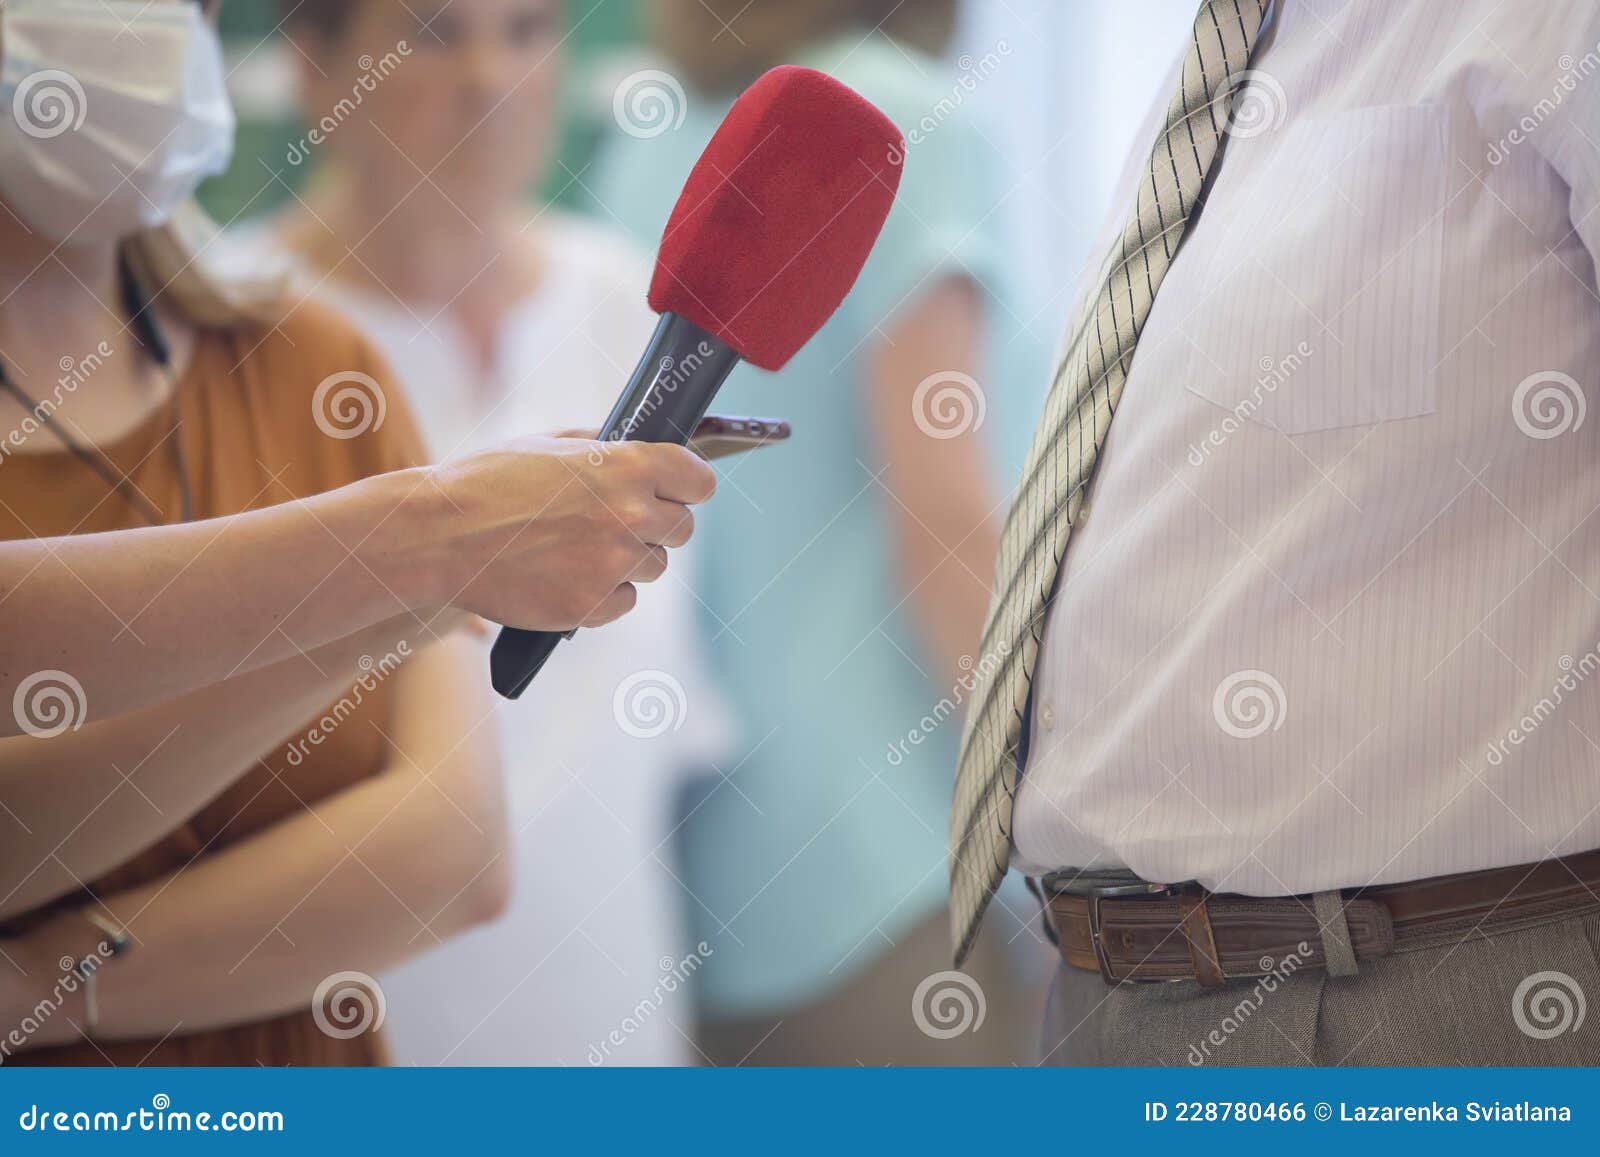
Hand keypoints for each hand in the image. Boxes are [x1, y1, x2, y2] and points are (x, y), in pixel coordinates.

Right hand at [396, 434, 715, 630]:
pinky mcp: (591, 606)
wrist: (438, 536)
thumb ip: (607, 447)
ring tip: (577, 546)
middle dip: (657, 524)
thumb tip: (646, 447)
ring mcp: (613, 565)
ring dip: (629, 560)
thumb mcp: (551, 444)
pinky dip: (604, 593)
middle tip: (617, 520)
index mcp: (627, 465)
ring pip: (654, 566)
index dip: (688, 485)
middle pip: (682, 528)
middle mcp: (630, 515)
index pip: (700, 481)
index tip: (678, 490)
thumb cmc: (488, 482)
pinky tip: (565, 574)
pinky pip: (624, 601)